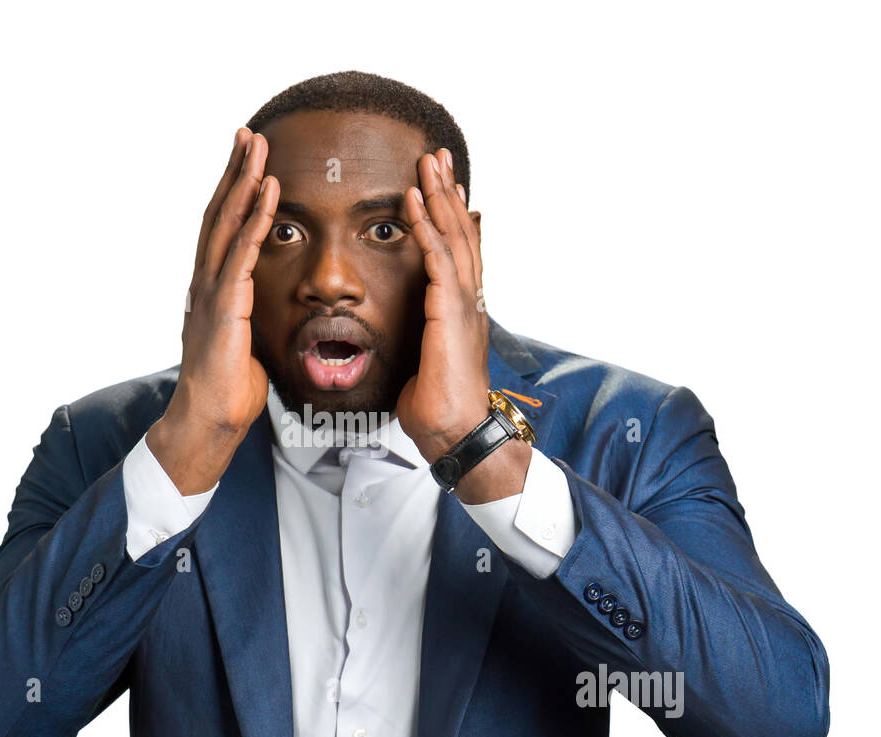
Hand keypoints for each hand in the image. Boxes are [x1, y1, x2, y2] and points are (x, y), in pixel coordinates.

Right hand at [148, 128, 278, 493]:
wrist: (208, 420)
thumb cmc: (228, 390)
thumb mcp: (242, 342)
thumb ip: (246, 316)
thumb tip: (258, 310)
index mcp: (211, 288)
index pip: (221, 229)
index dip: (233, 192)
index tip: (247, 160)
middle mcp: (205, 282)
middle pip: (218, 214)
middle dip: (234, 172)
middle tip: (249, 134)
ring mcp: (210, 293)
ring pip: (225, 226)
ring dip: (244, 184)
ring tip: (259, 149)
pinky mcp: (223, 309)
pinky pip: (240, 257)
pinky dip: (253, 223)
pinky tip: (267, 197)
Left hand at [396, 148, 530, 502]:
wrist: (455, 434)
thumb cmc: (438, 410)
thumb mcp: (424, 366)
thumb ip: (420, 344)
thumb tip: (411, 344)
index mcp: (461, 313)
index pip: (458, 255)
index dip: (449, 219)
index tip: (439, 189)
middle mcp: (468, 302)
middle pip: (461, 235)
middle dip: (448, 195)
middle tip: (437, 158)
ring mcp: (464, 306)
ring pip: (454, 239)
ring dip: (439, 199)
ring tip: (428, 165)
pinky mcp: (450, 315)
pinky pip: (438, 261)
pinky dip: (426, 229)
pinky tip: (414, 204)